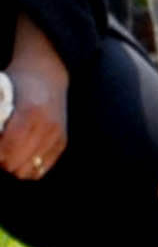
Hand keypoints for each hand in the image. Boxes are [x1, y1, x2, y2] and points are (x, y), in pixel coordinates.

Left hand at [0, 18, 66, 181]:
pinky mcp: (61, 143)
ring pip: (28, 171)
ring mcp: (56, 136)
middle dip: (1, 160)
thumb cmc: (17, 84)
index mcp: (30, 113)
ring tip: (7, 155)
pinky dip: (27, 168)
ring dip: (13, 166)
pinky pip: (41, 169)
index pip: (7, 149)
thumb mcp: (2, 97)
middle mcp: (47, 127)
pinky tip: (20, 156)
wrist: (47, 75)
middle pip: (15, 164)